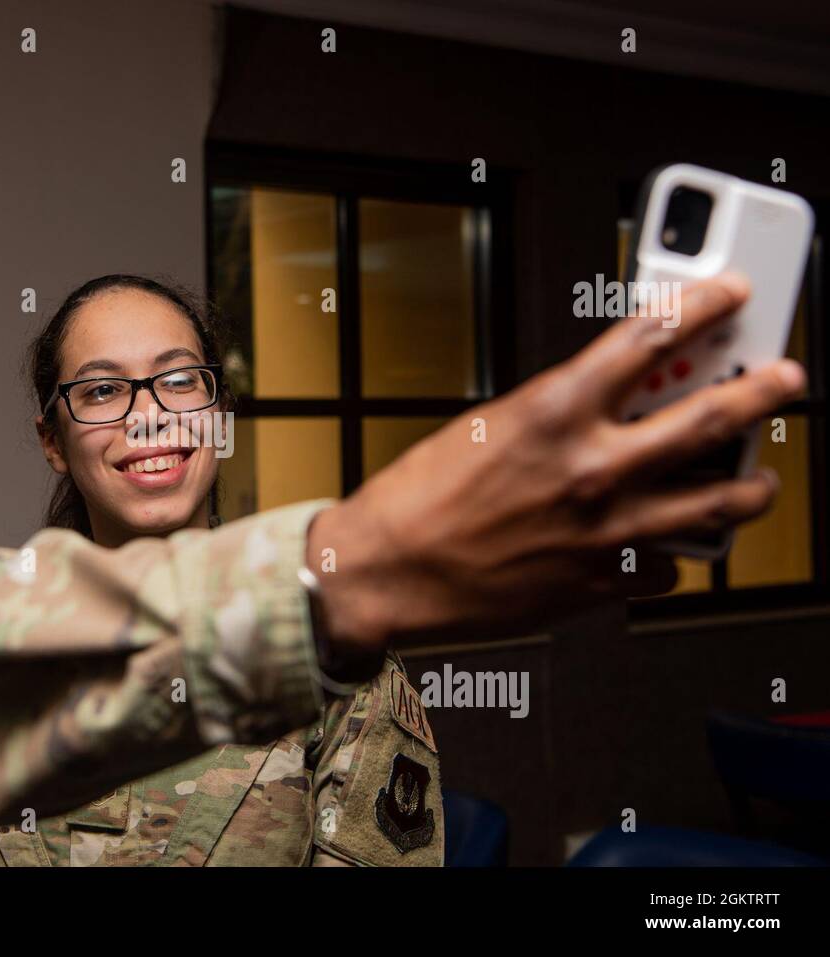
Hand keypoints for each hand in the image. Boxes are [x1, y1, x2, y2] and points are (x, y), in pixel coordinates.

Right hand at [309, 273, 804, 659]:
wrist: (386, 573)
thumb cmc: (419, 500)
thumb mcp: (488, 425)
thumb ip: (560, 410)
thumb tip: (614, 399)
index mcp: (555, 411)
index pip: (652, 338)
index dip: (704, 305)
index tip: (731, 295)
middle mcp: (593, 467)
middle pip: (714, 416)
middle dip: (765, 389)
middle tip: (785, 377)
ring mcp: (607, 529)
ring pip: (718, 503)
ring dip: (750, 485)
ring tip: (759, 479)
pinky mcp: (602, 582)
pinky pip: (669, 566)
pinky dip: (675, 553)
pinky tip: (670, 546)